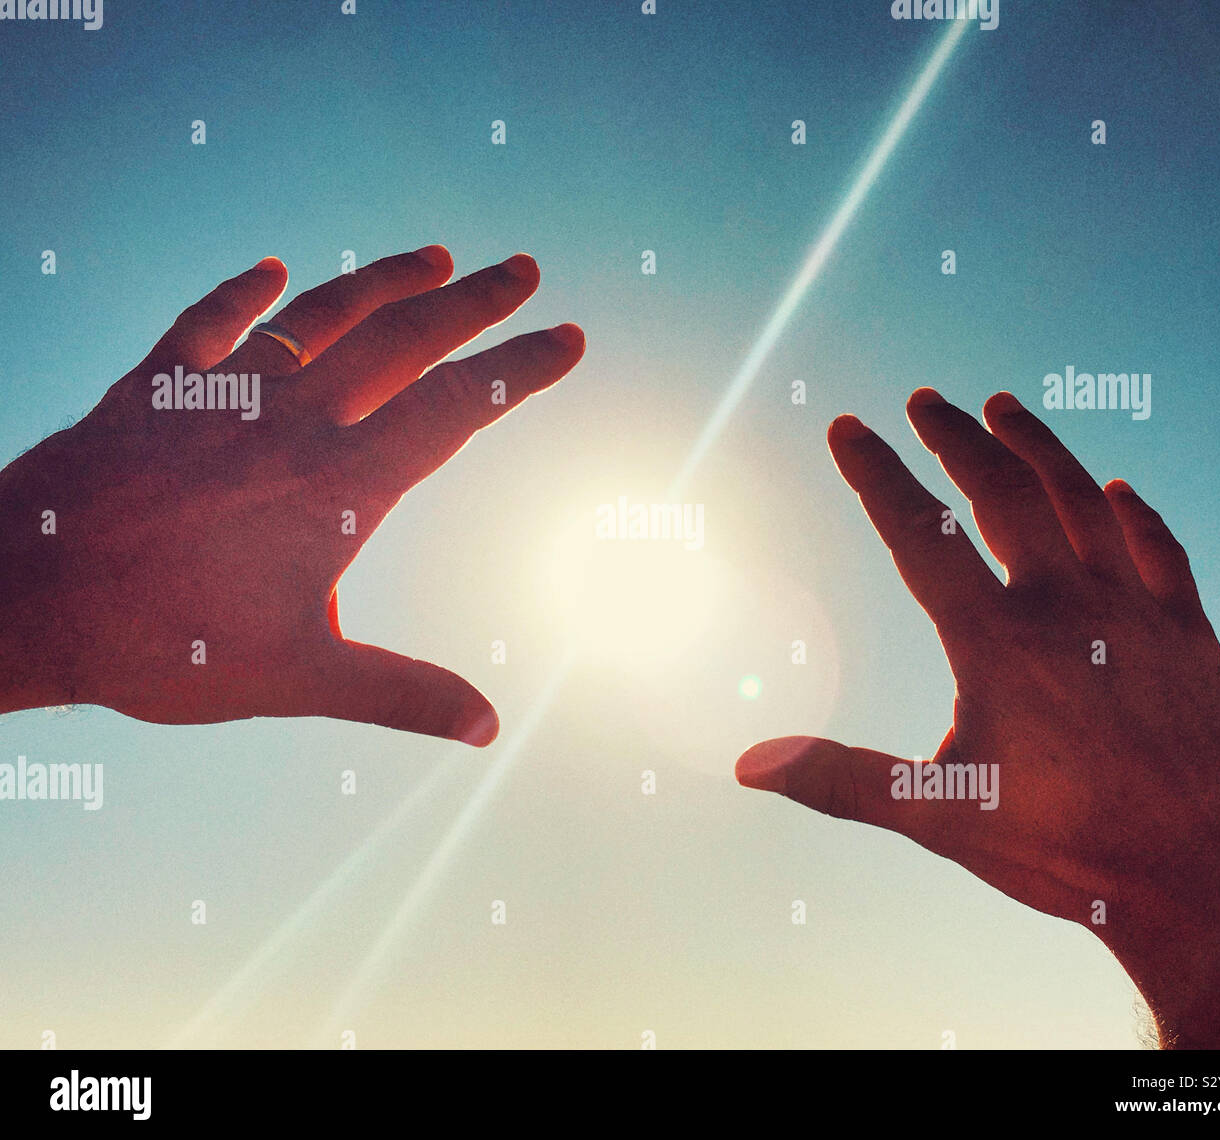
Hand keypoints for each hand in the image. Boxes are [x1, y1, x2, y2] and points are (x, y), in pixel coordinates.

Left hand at [0, 247, 583, 742]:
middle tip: (525, 269)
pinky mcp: (159, 387)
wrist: (28, 595)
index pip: (456, 408)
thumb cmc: (164, 644)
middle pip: (405, 340)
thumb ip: (402, 694)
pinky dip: (243, 294)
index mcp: (340, 486)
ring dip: (384, 281)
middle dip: (475, 302)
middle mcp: (294, 424)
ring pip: (324, 317)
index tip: (569, 336)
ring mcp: (225, 397)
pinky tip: (271, 269)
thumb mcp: (298, 681)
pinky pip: (211, 324)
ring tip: (434, 256)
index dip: (520, 368)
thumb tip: (487, 725)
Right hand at [736, 388, 1219, 1047]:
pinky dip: (1133, 511)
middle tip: (926, 400)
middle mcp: (1068, 608)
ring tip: (1003, 407)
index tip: (848, 428)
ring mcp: (1136, 613)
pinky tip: (1116, 489)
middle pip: (1003, 494)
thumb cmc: (1070, 852)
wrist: (1209, 879)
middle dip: (957, 438)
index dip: (876, 474)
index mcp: (999, 643)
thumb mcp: (941, 817)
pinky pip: (1158, 549)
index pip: (921, 533)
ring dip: (1037, 448)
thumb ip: (841, 780)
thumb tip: (748, 764)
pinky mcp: (1188, 635)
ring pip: (1081, 500)